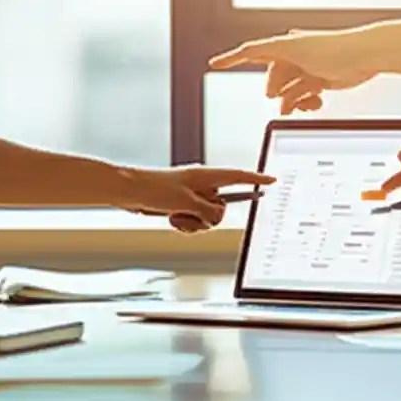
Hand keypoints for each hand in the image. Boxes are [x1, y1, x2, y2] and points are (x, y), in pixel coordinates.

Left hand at [124, 168, 275, 229]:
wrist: (129, 192)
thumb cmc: (154, 189)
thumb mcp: (186, 202)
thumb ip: (208, 210)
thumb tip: (217, 216)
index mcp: (206, 175)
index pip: (238, 176)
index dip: (256, 179)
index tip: (271, 180)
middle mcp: (202, 185)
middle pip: (223, 207)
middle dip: (208, 215)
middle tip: (190, 213)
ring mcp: (193, 196)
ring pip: (209, 218)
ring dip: (194, 222)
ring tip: (176, 215)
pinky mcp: (183, 205)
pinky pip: (196, 222)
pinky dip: (186, 224)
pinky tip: (172, 218)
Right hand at [209, 30, 378, 113]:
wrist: (365, 54)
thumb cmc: (335, 49)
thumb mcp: (298, 55)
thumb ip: (276, 66)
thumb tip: (268, 89)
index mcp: (284, 44)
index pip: (251, 51)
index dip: (231, 58)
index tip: (214, 64)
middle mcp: (293, 55)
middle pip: (272, 79)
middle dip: (279, 91)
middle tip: (289, 95)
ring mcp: (306, 68)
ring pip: (288, 91)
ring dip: (294, 100)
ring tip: (309, 102)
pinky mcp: (319, 79)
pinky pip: (303, 95)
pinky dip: (306, 102)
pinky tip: (316, 103)